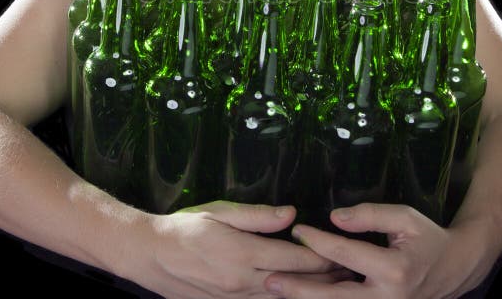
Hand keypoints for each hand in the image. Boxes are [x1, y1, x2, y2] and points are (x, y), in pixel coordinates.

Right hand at [114, 201, 346, 297]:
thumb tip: (291, 214)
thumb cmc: (186, 227)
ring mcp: (236, 298)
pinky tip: (298, 294)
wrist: (151, 256)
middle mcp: (243, 282)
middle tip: (350, 272)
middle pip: (294, 283)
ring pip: (282, 298)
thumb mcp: (220, 212)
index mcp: (243, 255)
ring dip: (309, 292)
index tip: (342, 250)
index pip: (294, 258)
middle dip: (324, 278)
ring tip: (335, 286)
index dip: (321, 255)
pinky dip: (285, 298)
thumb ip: (258, 216)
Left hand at [263, 203, 496, 297]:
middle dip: (300, 289)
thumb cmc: (427, 238)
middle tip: (270, 279)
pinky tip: (300, 295)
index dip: (319, 242)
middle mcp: (386, 298)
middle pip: (335, 296)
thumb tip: (336, 217)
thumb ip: (371, 215)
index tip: (297, 231)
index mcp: (395, 270)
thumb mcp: (405, 217)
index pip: (346, 254)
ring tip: (275, 292)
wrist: (453, 269)